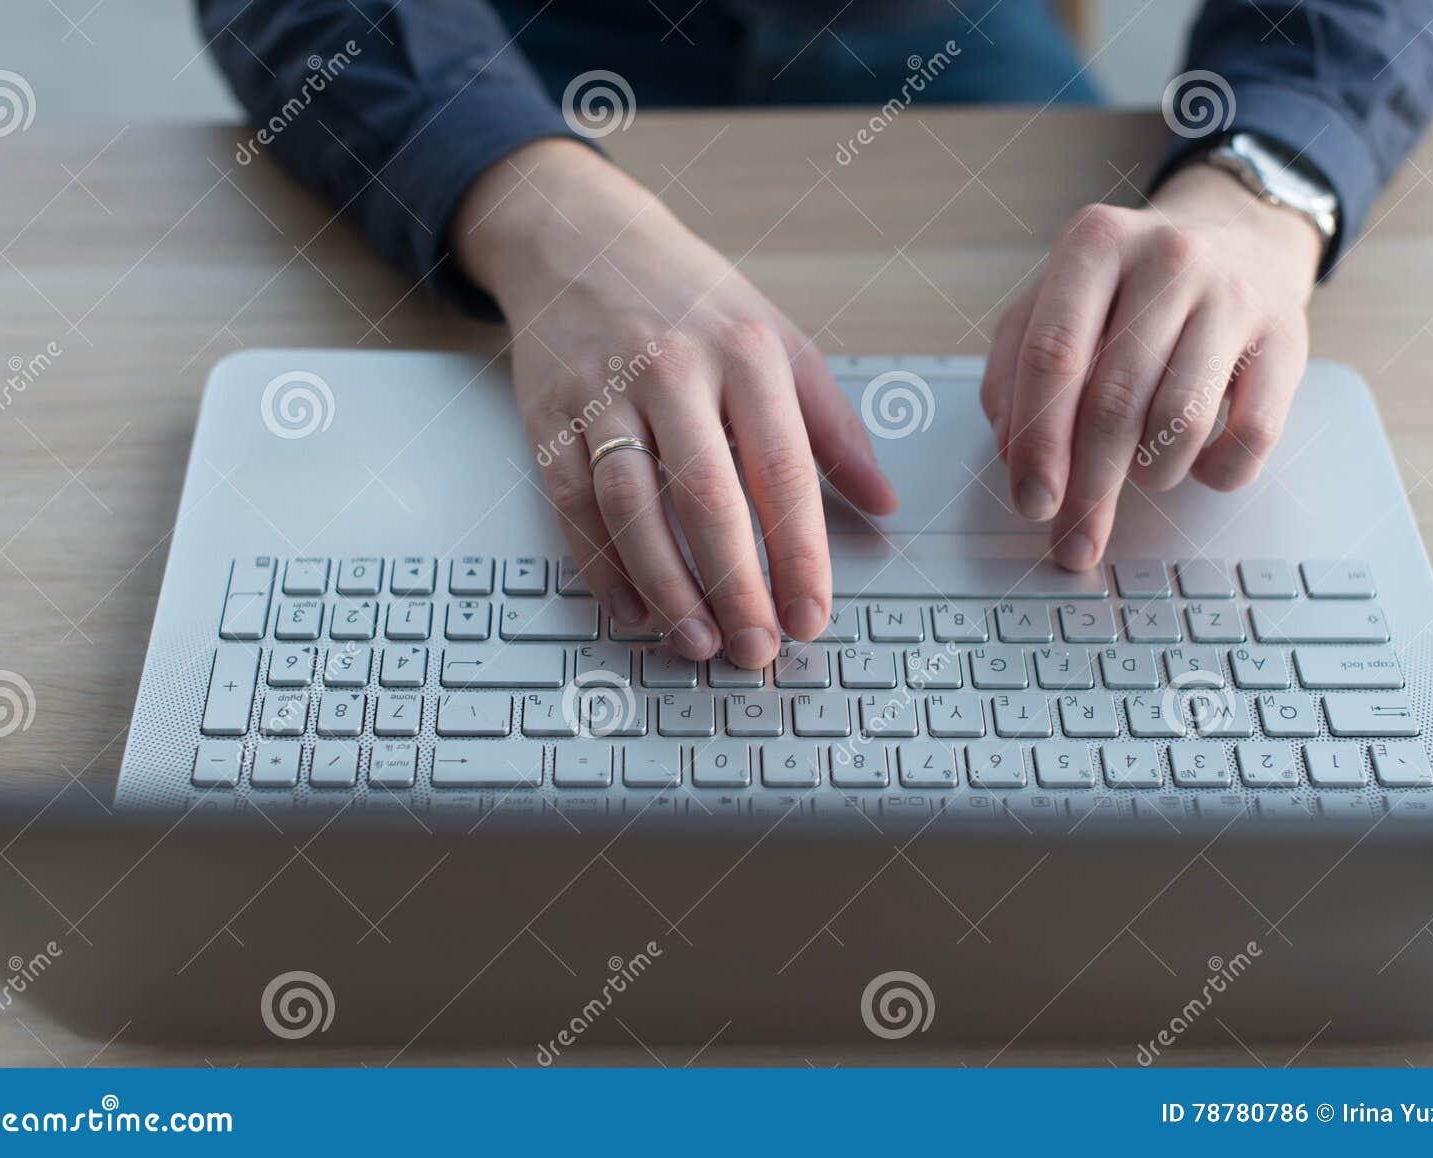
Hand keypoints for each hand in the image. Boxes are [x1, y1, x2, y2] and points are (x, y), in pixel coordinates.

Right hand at [453, 139, 896, 666]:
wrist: (581, 242)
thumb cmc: (691, 302)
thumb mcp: (776, 339)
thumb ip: (831, 426)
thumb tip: (883, 502)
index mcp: (745, 351)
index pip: (782, 469)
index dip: (801, 552)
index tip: (813, 614)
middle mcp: (673, 369)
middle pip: (707, 497)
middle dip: (737, 586)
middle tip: (757, 649)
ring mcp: (603, 393)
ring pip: (632, 507)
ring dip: (668, 587)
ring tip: (699, 641)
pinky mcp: (550, 417)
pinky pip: (574, 506)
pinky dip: (602, 567)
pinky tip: (633, 611)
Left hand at [980, 164, 1322, 570]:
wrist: (1240, 240)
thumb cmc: (1130, 290)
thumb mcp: (1056, 305)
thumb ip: (1015, 371)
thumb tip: (1014, 456)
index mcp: (1095, 244)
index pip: (1052, 356)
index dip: (1037, 442)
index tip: (1033, 503)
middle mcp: (1168, 259)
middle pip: (1113, 400)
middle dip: (1088, 490)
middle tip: (1075, 539)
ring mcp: (1233, 296)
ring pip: (1180, 423)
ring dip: (1151, 474)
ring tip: (1141, 471)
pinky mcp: (1288, 340)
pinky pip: (1251, 437)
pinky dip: (1215, 471)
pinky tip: (1196, 462)